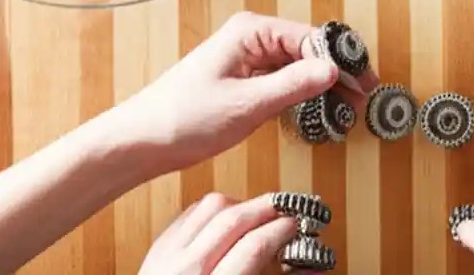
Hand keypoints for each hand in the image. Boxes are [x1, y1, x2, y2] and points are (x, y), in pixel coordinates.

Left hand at [119, 12, 379, 172]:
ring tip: (345, 109)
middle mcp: (250, 37)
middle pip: (309, 49)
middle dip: (337, 73)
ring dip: (322, 85)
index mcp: (250, 31)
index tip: (363, 85)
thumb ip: (292, 86)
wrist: (143, 140)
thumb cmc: (182, 118)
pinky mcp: (244, 79)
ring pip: (299, 65)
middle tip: (360, 100)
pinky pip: (284, 80)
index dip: (342, 61)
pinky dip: (304, 94)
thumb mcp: (246, 105)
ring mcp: (247, 58)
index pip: (311, 37)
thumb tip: (331, 70)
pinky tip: (317, 111)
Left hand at [139, 193, 297, 274]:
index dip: (282, 230)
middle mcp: (185, 271)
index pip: (253, 247)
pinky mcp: (158, 248)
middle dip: (269, 207)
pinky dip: (215, 210)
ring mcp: (166, 256)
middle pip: (233, 219)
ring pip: (210, 207)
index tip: (300, 225)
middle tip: (291, 207)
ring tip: (261, 214)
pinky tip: (231, 219)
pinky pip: (191, 212)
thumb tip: (316, 270)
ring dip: (242, 204)